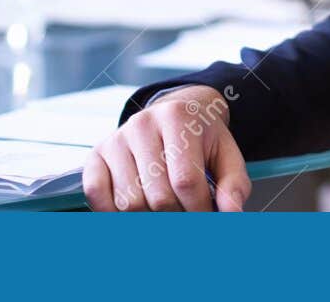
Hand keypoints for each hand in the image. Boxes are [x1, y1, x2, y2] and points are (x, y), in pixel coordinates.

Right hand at [84, 85, 250, 211]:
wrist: (176, 112)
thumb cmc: (202, 139)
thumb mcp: (227, 154)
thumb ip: (233, 185)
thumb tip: (231, 215)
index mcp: (178, 117)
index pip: (186, 182)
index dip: (199, 211)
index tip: (206, 217)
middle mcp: (142, 124)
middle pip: (158, 197)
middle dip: (178, 217)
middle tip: (187, 215)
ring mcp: (117, 138)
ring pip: (129, 202)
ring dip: (150, 218)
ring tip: (166, 210)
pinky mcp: (97, 153)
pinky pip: (95, 193)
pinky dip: (111, 213)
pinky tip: (135, 212)